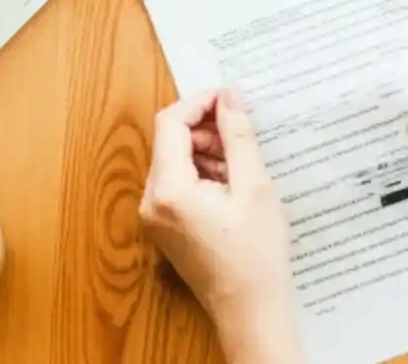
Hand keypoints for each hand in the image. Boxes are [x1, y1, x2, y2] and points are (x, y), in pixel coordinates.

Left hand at [140, 90, 303, 362]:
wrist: (249, 309)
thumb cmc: (255, 256)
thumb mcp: (254, 186)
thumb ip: (238, 137)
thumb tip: (229, 97)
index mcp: (168, 190)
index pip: (170, 123)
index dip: (199, 102)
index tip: (230, 97)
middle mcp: (151, 201)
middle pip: (171, 141)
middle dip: (207, 130)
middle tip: (244, 135)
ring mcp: (155, 216)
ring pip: (176, 161)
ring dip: (208, 152)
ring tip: (244, 168)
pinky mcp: (166, 225)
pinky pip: (179, 183)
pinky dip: (204, 173)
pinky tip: (234, 185)